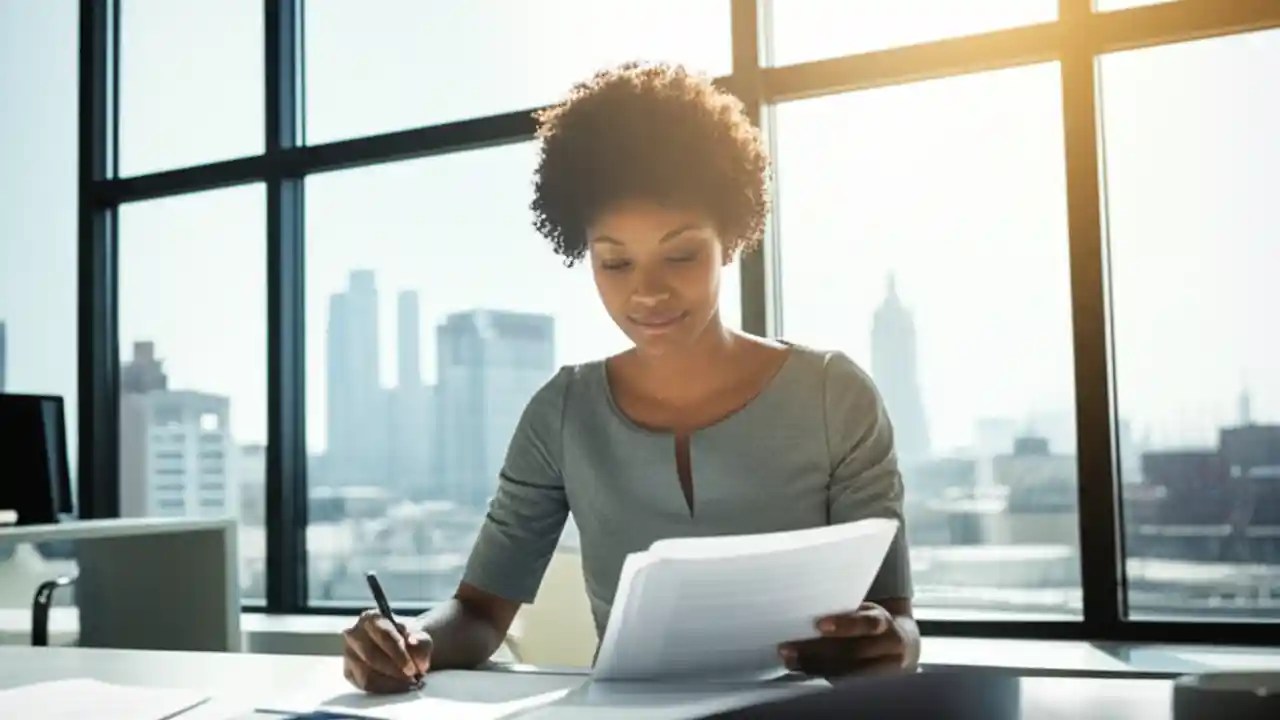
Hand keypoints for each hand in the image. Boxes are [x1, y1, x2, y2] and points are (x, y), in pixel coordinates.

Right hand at [342, 609, 432, 692]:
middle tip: (411, 678)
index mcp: (371, 618)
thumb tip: (412, 642)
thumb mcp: (420, 638)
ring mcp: (349, 653)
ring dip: (390, 681)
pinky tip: (397, 686)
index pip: (384, 635)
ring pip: (367, 673)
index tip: (412, 668)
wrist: (402, 650)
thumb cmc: (409, 641)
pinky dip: (385, 688)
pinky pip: (365, 685)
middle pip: (371, 655)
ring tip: (407, 683)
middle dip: (394, 670)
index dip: (399, 654)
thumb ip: (420, 640)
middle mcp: (355, 633)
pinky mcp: (349, 672)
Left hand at [778, 602, 909, 676]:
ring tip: (791, 660)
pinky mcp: (875, 684)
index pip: (868, 623)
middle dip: (817, 650)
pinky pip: (846, 683)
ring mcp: (884, 669)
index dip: (846, 624)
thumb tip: (803, 601)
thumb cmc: (870, 622)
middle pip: (853, 651)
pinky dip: (822, 677)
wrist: (899, 644)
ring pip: (848, 670)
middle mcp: (887, 647)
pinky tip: (804, 671)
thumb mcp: (863, 610)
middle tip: (788, 647)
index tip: (820, 625)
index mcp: (883, 621)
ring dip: (815, 666)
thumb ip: (843, 609)